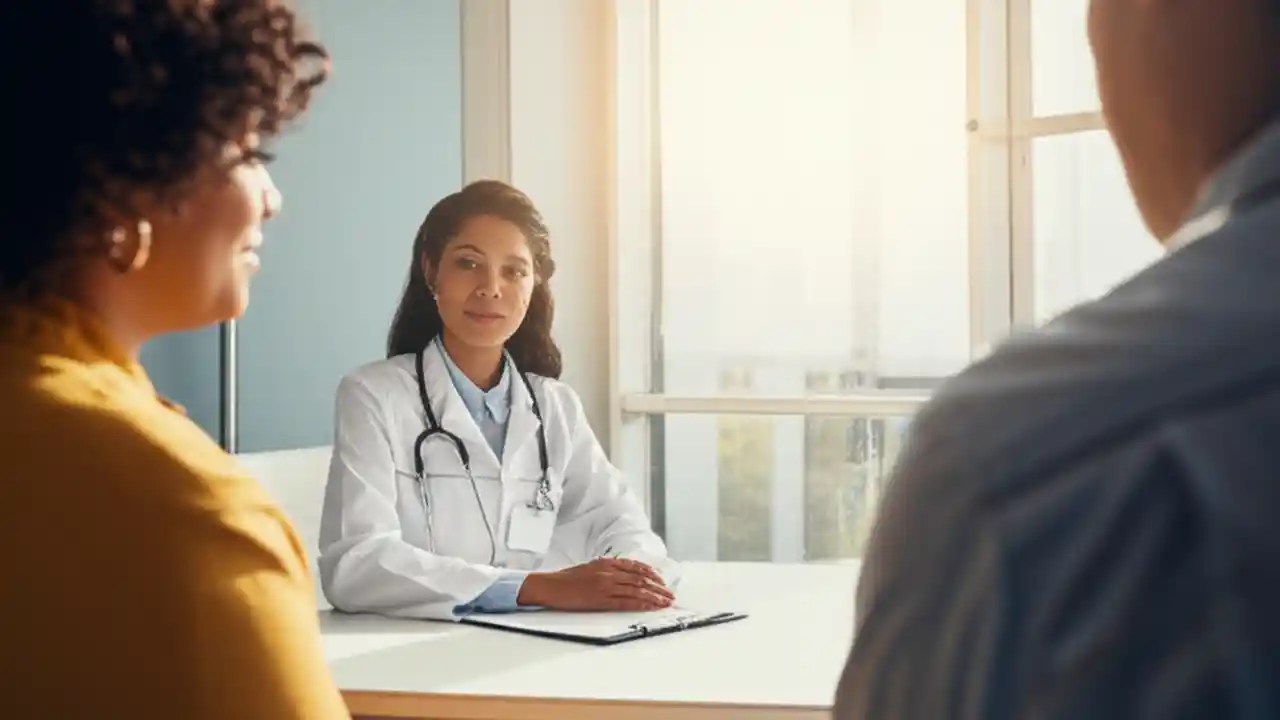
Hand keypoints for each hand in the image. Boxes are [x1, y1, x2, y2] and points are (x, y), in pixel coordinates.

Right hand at [518, 558, 675, 610]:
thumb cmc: (566, 579)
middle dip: (658, 587)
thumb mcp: (589, 568)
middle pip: (640, 578)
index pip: (635, 566)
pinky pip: (626, 602)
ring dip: (654, 596)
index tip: (661, 581)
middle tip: (670, 594)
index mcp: (606, 563)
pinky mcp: (600, 600)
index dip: (652, 573)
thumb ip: (607, 570)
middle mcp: (608, 572)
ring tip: (666, 602)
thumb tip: (624, 576)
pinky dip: (641, 604)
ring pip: (637, 590)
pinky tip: (651, 607)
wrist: (549, 586)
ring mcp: (605, 585)